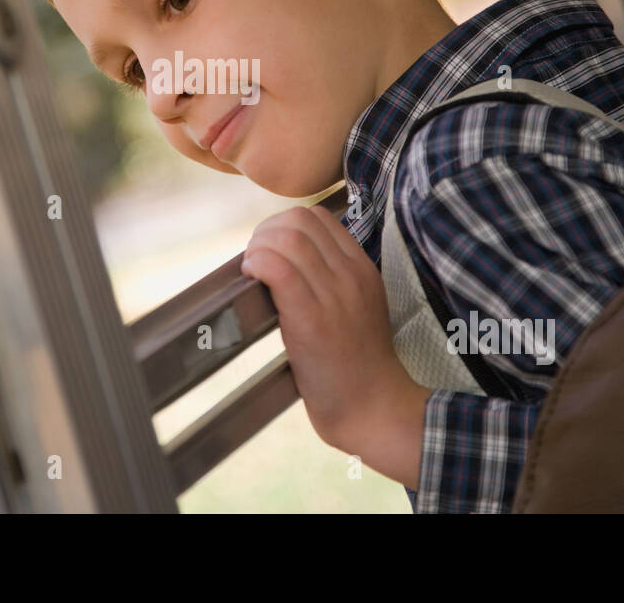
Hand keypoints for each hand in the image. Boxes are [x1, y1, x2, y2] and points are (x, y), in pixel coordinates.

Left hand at [241, 204, 417, 450]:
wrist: (372, 406)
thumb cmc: (356, 363)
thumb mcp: (356, 307)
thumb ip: (330, 278)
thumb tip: (283, 256)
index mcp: (361, 268)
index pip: (318, 217)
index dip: (283, 224)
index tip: (270, 248)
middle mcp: (350, 274)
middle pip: (299, 220)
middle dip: (265, 231)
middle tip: (255, 259)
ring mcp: (334, 294)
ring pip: (287, 239)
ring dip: (257, 247)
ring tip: (251, 270)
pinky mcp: (313, 319)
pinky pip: (280, 269)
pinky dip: (257, 264)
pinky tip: (250, 278)